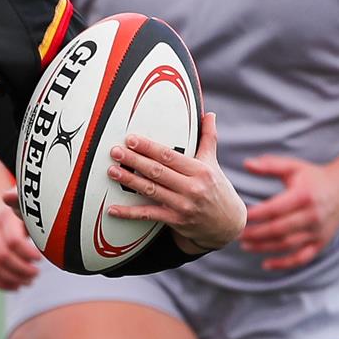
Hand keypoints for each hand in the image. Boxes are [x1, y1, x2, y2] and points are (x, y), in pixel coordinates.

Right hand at [0, 194, 40, 289]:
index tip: (40, 259)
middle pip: (3, 257)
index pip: (13, 241)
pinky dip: (1, 284)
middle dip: (22, 269)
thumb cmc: (19, 209)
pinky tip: (16, 287)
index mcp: (4, 217)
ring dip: (13, 278)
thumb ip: (27, 205)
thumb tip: (9, 197)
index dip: (27, 253)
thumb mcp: (27, 204)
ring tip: (29, 281)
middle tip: (36, 273)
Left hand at [105, 110, 245, 254]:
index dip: (149, 147)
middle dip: (134, 161)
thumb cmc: (217, 189)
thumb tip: (210, 115)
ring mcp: (183, 206)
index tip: (131, 139)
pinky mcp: (176, 221)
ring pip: (151, 191)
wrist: (226, 224)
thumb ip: (208, 138)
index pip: (170, 156)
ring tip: (112, 171)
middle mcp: (192, 188)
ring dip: (129, 181)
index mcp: (200, 170)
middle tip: (115, 152)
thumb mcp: (213, 163)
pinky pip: (149, 215)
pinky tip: (112, 208)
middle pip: (157, 171)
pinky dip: (129, 213)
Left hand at [241, 151, 338, 271]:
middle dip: (255, 234)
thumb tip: (246, 163)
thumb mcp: (294, 167)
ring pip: (287, 245)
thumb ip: (270, 165)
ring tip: (245, 245)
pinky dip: (284, 264)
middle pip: (279, 229)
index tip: (239, 216)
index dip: (256, 215)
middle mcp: (312, 216)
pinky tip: (266, 264)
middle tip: (236, 234)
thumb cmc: (314, 178)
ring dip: (264, 247)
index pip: (275, 209)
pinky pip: (301, 258)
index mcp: (304, 196)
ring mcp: (317, 232)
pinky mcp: (320, 243)